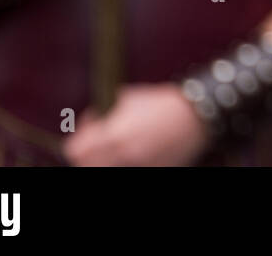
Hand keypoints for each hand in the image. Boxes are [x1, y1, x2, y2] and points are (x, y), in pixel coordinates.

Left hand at [63, 83, 208, 166]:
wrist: (195, 117)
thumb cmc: (161, 105)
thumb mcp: (130, 99)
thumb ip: (106, 112)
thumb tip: (91, 121)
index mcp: (115, 134)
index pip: (76, 150)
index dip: (78, 141)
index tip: (86, 135)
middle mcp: (123, 155)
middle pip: (87, 165)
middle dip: (89, 154)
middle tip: (100, 144)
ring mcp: (137, 167)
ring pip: (105, 169)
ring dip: (105, 160)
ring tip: (118, 149)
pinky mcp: (151, 172)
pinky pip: (126, 170)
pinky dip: (124, 164)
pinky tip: (132, 155)